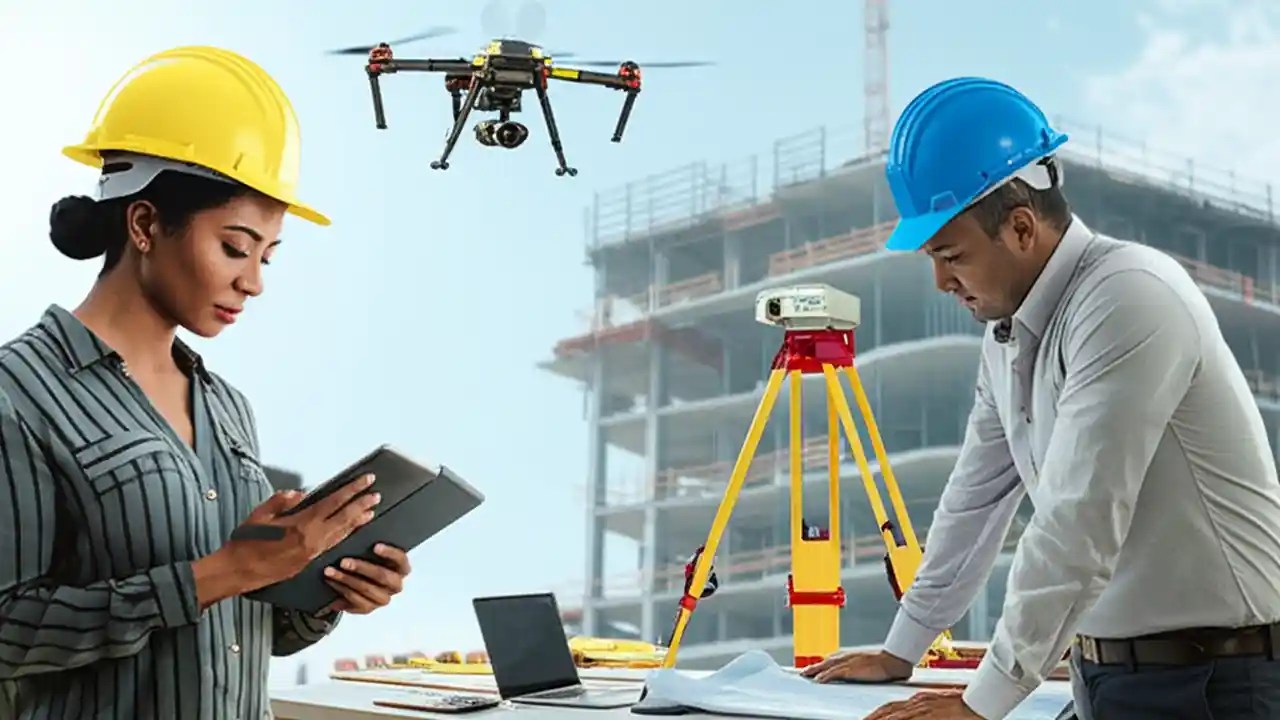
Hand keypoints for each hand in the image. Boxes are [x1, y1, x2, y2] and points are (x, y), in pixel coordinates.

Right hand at [194, 475, 380, 606]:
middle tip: (376, 494)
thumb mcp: (260, 514)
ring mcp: (312, 553)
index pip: (333, 503)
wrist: (238, 571)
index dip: (352, 490)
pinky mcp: (309, 562)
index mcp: (302, 524)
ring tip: (371, 512)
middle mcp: (312, 539)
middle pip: (344, 519)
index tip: (365, 480)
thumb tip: (300, 494)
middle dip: (361, 505)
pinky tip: (351, 531)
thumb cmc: (246, 542)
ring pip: (341, 534)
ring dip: (357, 522)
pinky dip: (344, 535)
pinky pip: (332, 545)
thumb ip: (282, 501)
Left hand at [322, 543, 411, 614]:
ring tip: (329, 571)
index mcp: (401, 567)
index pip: (401, 560)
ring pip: (367, 591)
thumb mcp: (368, 549)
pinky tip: (330, 583)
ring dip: (346, 580)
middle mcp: (395, 584)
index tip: (375, 546)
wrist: (356, 582)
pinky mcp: (368, 608)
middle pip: (384, 577)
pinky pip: (356, 603)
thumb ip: (369, 539)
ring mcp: (382, 598)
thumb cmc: (364, 558)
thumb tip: (363, 516)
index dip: (390, 553)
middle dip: (363, 568)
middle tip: (343, 561)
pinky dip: (341, 592)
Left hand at [799, 649, 913, 683]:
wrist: (892, 661)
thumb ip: (856, 666)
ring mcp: (848, 662)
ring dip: (815, 671)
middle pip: (825, 662)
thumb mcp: (866, 662)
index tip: (812, 669)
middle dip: (814, 667)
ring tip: (806, 675)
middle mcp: (846, 657)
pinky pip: (834, 673)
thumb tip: (850, 672)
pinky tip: (819, 680)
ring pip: (827, 666)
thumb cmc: (883, 663)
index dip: (821, 664)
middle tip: (803, 673)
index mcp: (850, 655)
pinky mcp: (851, 669)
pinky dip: (825, 676)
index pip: (831, 660)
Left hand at [864, 689, 980, 718]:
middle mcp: (917, 703)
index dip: (878, 714)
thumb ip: (925, 712)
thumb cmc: (964, 706)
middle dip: (872, 717)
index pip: (892, 707)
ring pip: (895, 716)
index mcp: (919, 701)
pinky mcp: (929, 716)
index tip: (868, 718)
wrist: (980, 703)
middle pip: (889, 710)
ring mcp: (923, 709)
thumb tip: (916, 716)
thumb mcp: (938, 707)